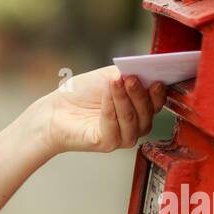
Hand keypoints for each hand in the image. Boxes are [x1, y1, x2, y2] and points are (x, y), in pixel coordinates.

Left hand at [38, 65, 167, 155]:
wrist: (55, 110)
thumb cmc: (81, 94)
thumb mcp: (109, 77)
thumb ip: (127, 74)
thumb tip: (143, 70)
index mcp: (139, 108)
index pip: (156, 102)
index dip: (158, 91)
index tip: (157, 77)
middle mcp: (135, 125)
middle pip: (147, 112)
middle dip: (140, 93)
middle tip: (131, 78)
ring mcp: (122, 136)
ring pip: (132, 120)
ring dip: (124, 99)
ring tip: (116, 82)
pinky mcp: (107, 143)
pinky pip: (114, 127)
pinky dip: (110, 108)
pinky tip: (105, 96)